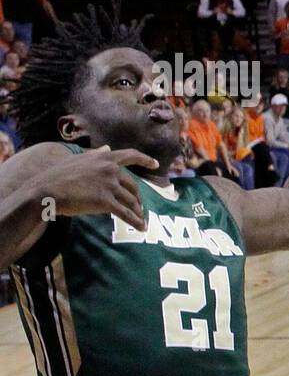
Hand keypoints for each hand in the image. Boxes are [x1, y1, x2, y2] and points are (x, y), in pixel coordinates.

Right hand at [33, 145, 156, 230]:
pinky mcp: (105, 201)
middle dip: (137, 197)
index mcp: (104, 158)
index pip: (130, 155)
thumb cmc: (57, 176)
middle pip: (132, 185)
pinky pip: (126, 213)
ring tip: (140, 219)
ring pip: (131, 200)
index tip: (156, 164)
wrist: (45, 191)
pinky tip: (141, 227)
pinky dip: (136, 221)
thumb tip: (108, 148)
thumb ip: (95, 156)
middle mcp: (110, 169)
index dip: (145, 160)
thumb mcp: (77, 160)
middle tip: (139, 206)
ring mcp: (109, 185)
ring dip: (137, 211)